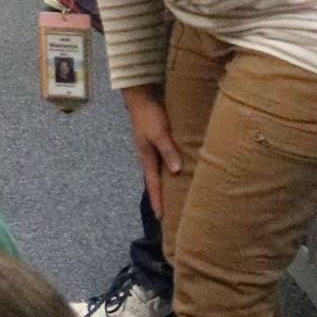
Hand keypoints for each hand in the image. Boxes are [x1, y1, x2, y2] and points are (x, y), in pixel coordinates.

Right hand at [121, 86, 183, 217]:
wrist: (140, 99)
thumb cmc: (149, 116)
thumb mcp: (159, 134)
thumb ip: (168, 151)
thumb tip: (176, 171)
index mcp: (146, 159)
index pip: (152, 185)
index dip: (157, 201)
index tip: (161, 217)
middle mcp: (148, 158)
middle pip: (154, 182)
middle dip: (160, 197)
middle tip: (168, 212)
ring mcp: (151, 150)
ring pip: (159, 173)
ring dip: (165, 184)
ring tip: (174, 196)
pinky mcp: (156, 142)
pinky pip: (163, 162)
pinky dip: (168, 170)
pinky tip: (176, 172)